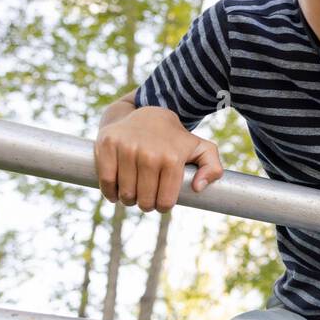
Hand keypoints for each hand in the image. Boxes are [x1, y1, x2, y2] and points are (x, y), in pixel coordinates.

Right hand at [94, 106, 223, 211]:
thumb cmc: (176, 138)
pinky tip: (116, 192)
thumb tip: (198, 188)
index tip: (161, 202)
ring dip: (128, 200)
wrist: (147, 113)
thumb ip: (213, 168)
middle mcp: (149, 153)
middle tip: (146, 198)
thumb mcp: (201, 149)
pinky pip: (106, 181)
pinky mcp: (107, 144)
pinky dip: (110, 192)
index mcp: (172, 158)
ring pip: (125, 194)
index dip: (163, 207)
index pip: (165, 201)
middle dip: (146, 205)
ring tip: (133, 194)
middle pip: (143, 200)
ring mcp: (126, 148)